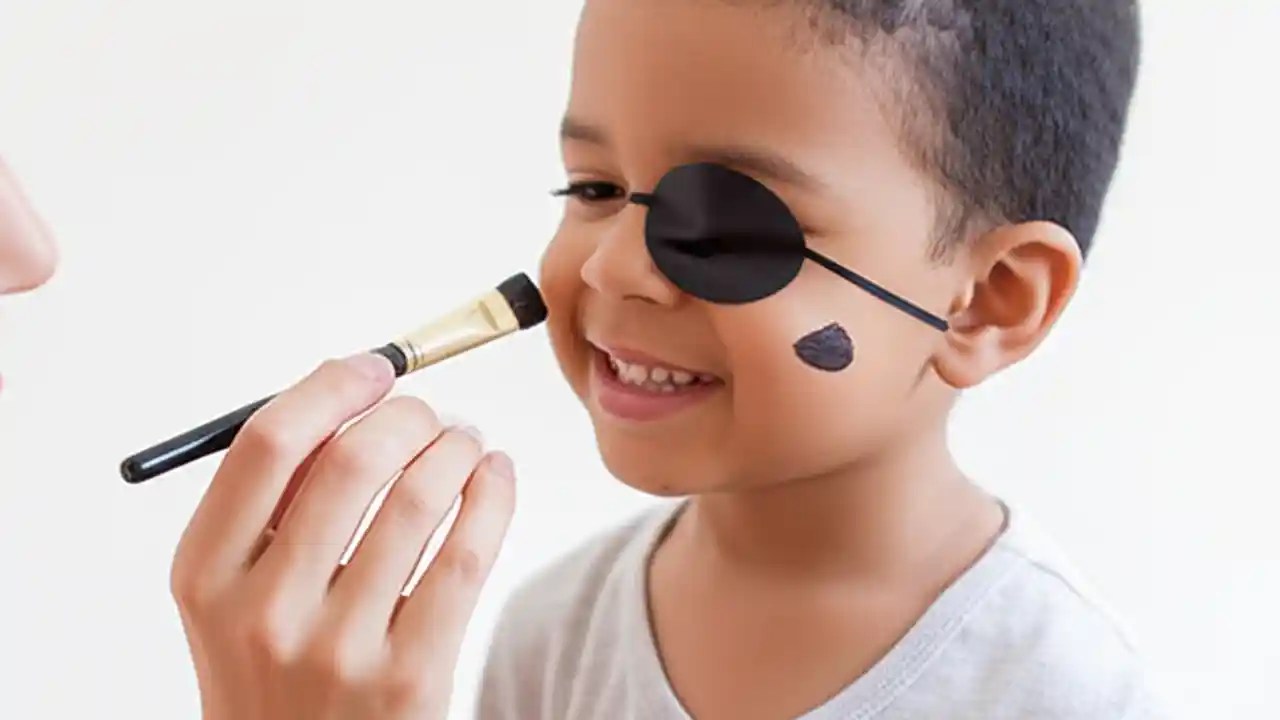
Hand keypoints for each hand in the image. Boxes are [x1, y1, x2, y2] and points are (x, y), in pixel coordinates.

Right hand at [169, 354, 515, 719]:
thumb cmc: (274, 674)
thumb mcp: (234, 597)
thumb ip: (274, 506)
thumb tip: (347, 403)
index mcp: (206, 576)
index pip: (267, 445)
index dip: (331, 388)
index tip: (374, 370)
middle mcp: (264, 612)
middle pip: (352, 461)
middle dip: (408, 415)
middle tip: (430, 415)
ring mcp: (339, 650)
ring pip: (419, 498)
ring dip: (457, 447)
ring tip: (467, 442)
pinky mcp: (409, 678)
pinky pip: (467, 555)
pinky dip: (492, 496)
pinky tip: (494, 477)